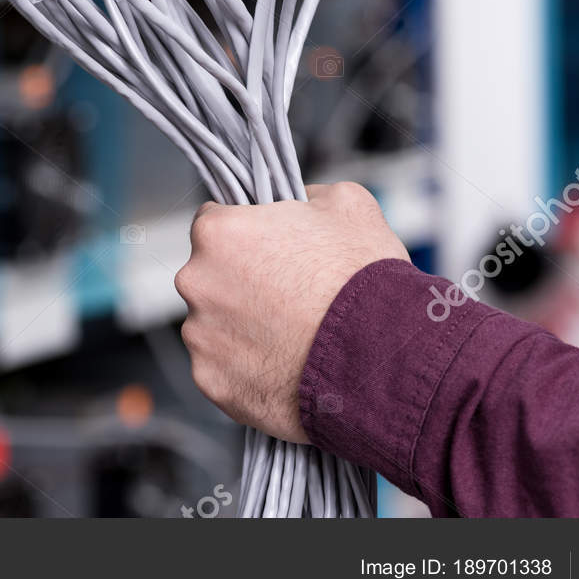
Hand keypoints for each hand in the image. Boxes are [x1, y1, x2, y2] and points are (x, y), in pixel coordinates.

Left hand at [173, 182, 407, 441]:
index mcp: (218, 232)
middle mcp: (196, 282)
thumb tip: (299, 202)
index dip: (246, 235)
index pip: (214, 223)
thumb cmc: (362, 279)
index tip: (269, 250)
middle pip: (210, 277)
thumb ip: (306, 196)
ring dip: (243, 328)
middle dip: (241, 284)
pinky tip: (286, 365)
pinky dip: (248, 369)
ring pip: (215, 325)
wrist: (382, 359)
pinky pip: (223, 369)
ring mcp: (201, 336)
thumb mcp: (347, 204)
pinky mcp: (212, 382)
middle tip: (287, 297)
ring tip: (293, 336)